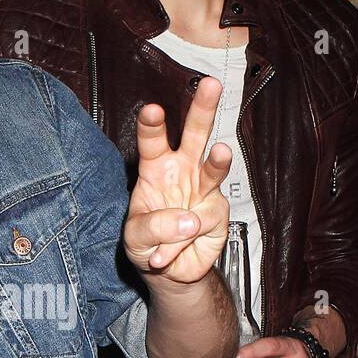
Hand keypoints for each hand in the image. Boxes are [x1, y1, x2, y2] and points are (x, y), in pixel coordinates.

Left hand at [123, 78, 230, 286]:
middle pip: (195, 134)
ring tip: (221, 152)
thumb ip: (154, 227)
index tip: (152, 110)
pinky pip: (203, 223)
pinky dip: (182, 242)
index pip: (152, 140)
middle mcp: (183, 171)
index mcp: (155, 168)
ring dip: (219, 159)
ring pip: (215, 166)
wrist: (169, 273)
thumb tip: (189, 220)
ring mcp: (204, 190)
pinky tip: (169, 254)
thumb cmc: (147, 243)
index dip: (152, 125)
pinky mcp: (217, 214)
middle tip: (212, 84)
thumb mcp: (135, 237)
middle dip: (203, 109)